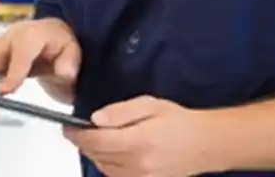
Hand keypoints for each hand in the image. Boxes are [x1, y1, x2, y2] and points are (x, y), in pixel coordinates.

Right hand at [0, 17, 80, 98]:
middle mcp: (14, 34)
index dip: (13, 71)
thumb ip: (69, 63)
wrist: (54, 37)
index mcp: (35, 34)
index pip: (23, 50)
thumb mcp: (73, 53)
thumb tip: (63, 72)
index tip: (4, 90)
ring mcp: (1, 40)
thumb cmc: (62, 46)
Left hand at [63, 97, 217, 176]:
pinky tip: (111, 154)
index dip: (77, 135)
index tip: (68, 127)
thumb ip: (121, 111)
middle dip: (83, 143)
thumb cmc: (178, 120)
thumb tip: (95, 119)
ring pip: (103, 168)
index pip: (96, 141)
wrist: (206, 144)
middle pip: (97, 156)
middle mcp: (137, 165)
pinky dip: (107, 166)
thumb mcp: (150, 105)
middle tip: (78, 132)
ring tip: (95, 140)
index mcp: (137, 142)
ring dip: (94, 155)